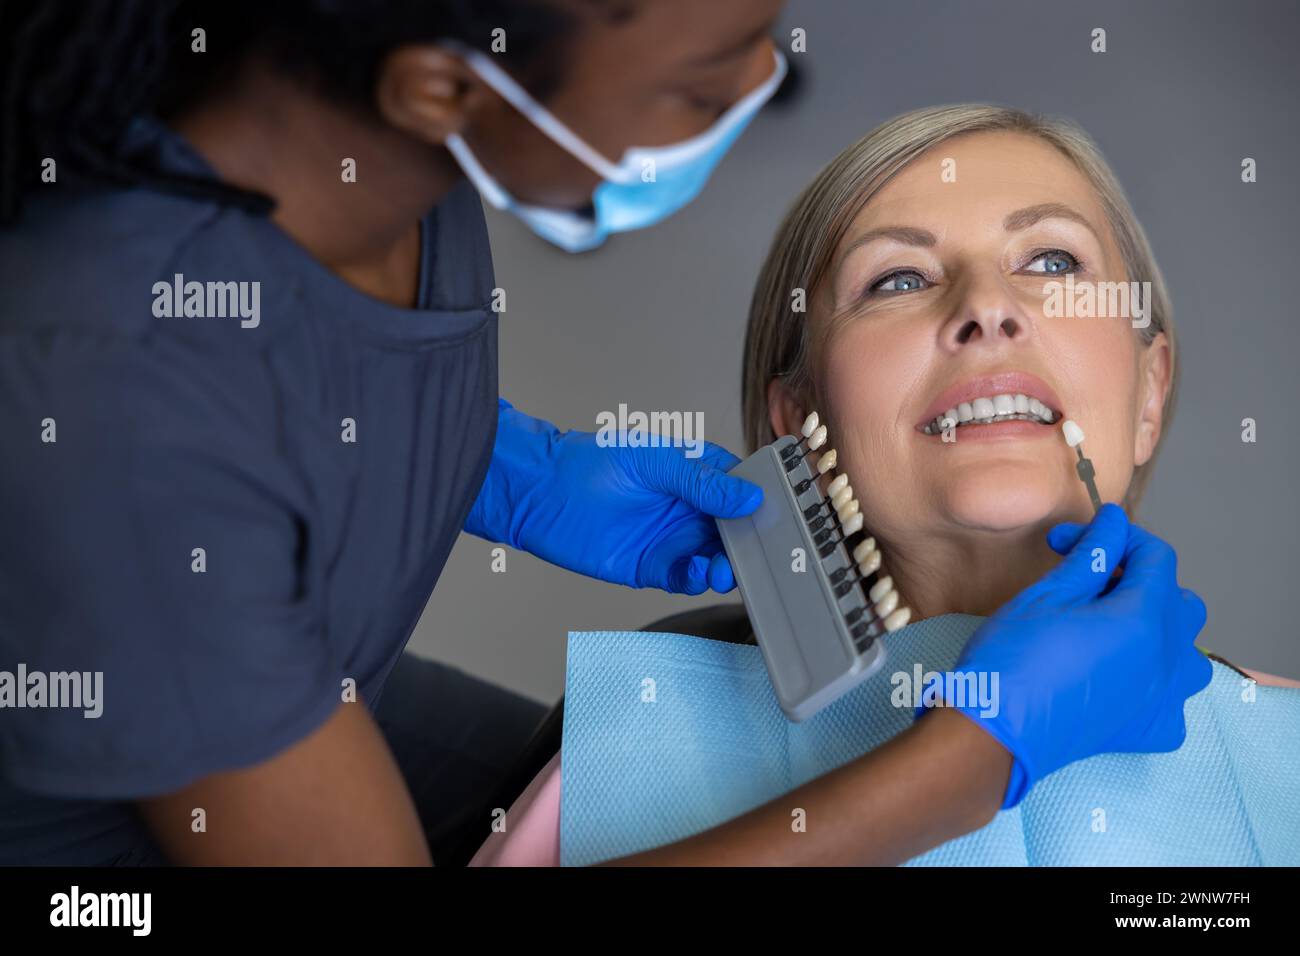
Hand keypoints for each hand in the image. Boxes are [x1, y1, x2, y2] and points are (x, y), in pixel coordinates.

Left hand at [464, 399, 762, 593]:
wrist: (541, 492)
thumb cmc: (590, 462)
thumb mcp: (653, 462)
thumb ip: (701, 482)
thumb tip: (748, 497)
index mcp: (696, 475)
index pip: (743, 490)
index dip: (764, 504)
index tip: (785, 518)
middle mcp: (690, 509)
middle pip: (736, 531)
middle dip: (751, 545)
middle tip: (762, 555)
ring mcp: (673, 539)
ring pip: (715, 559)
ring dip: (726, 566)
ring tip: (722, 567)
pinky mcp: (652, 567)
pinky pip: (685, 579)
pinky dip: (696, 580)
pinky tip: (697, 574)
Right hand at [922, 503, 1211, 807]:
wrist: (994, 731)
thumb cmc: (1014, 657)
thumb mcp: (1048, 595)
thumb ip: (1092, 555)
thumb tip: (1114, 521)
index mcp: (1144, 619)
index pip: (1156, 558)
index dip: (1116, 538)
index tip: (1073, 540)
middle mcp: (1166, 659)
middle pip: (1179, 602)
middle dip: (1140, 581)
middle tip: (1088, 583)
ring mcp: (1162, 699)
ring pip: (1187, 653)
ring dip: (1159, 633)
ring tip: (1114, 630)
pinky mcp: (1146, 730)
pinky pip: (1172, 700)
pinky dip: (1155, 684)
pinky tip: (1119, 678)